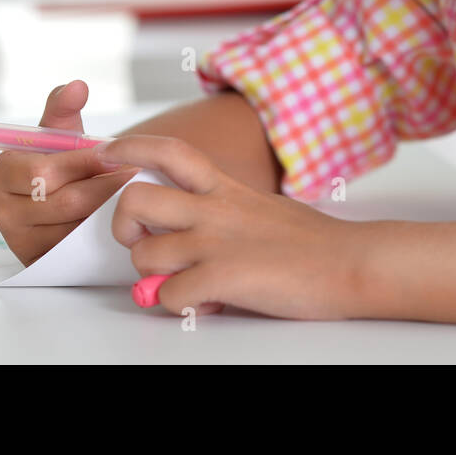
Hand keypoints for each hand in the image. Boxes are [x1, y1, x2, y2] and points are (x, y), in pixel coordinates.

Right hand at [0, 80, 140, 265]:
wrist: (64, 194)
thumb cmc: (61, 160)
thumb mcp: (60, 133)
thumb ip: (64, 108)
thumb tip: (77, 86)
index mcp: (0, 173)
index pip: (44, 170)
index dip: (84, 163)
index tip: (115, 155)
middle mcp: (2, 210)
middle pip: (62, 202)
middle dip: (102, 187)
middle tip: (134, 177)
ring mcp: (19, 240)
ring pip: (73, 226)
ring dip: (107, 210)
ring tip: (131, 195)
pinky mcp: (38, 261)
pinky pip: (76, 249)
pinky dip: (100, 232)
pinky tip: (119, 217)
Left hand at [100, 134, 366, 319]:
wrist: (351, 262)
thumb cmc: (314, 241)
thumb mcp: (262, 208)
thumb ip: (223, 214)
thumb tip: (194, 241)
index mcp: (225, 188)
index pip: (168, 151)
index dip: (129, 148)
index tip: (105, 154)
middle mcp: (213, 209)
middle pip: (134, 199)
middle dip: (122, 226)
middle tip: (139, 243)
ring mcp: (215, 242)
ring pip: (144, 254)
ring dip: (153, 276)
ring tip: (182, 283)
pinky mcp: (222, 276)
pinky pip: (168, 296)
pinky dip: (178, 306)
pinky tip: (205, 304)